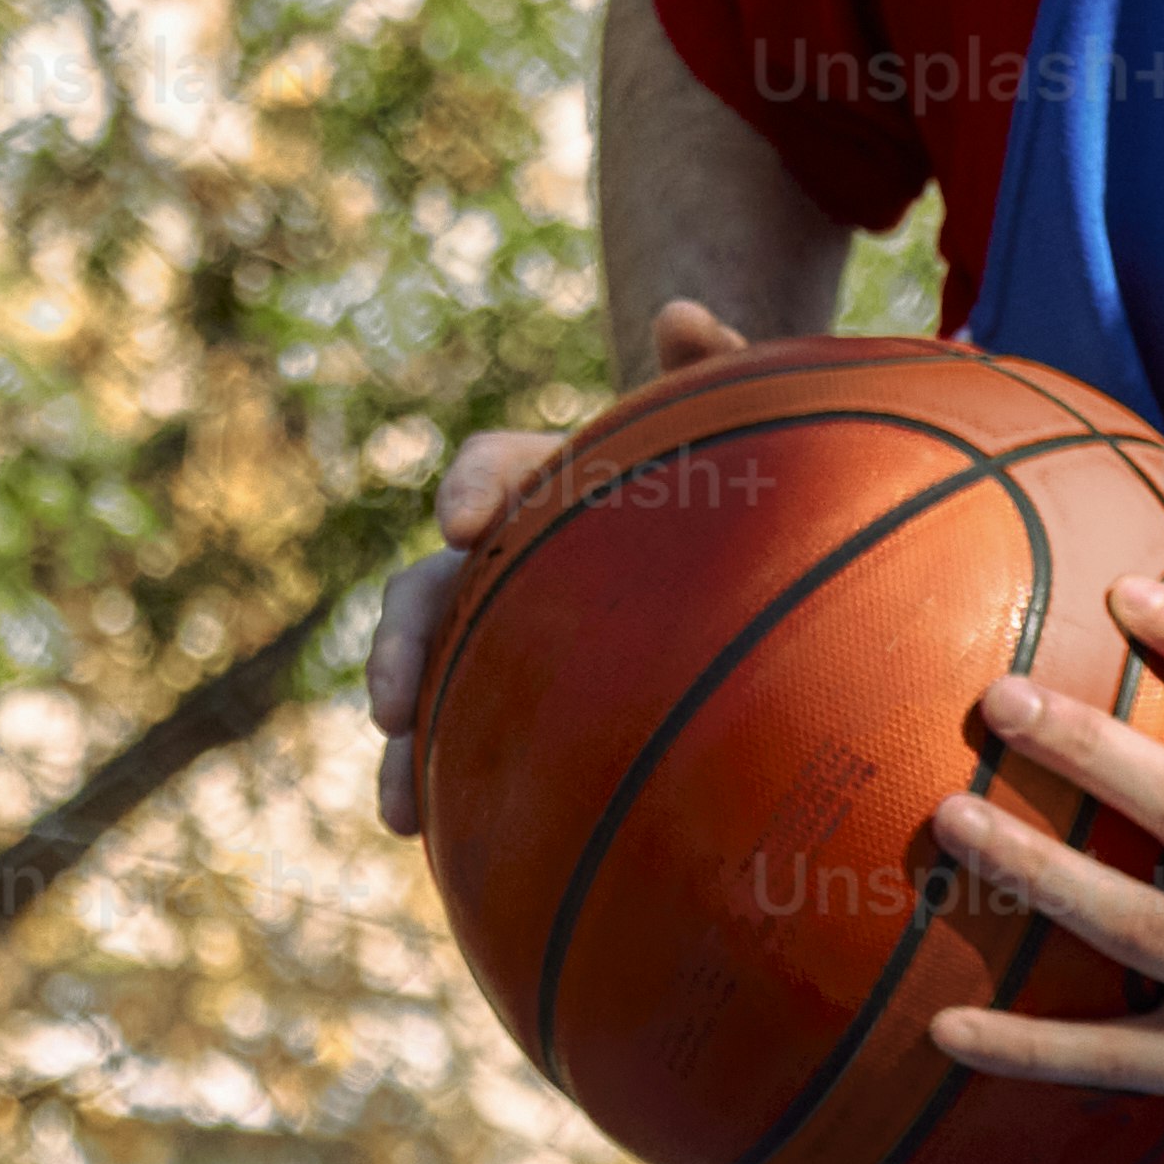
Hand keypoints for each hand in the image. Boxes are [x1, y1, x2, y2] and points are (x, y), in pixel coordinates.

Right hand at [368, 301, 755, 834]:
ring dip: (411, 743)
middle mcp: (524, 564)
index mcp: (566, 487)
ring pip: (442, 685)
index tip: (463, 520)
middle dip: (402, 644)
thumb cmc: (762, 494)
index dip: (475, 485)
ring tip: (400, 808)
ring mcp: (523, 642)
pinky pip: (487, 754)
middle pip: (434, 590)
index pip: (501, 469)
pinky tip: (443, 851)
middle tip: (391, 701)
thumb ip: (722, 378)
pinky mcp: (538, 712)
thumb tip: (681, 312)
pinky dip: (459, 797)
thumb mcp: (755, 435)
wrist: (772, 569)